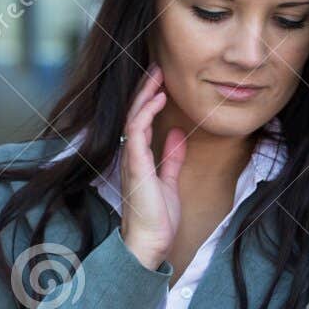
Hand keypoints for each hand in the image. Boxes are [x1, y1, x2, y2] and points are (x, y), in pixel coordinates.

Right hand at [119, 64, 185, 270]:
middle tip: (157, 66)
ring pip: (134, 116)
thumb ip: (171, 157)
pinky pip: (137, 130)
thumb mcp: (169, 182)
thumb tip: (177, 133)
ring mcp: (131, 157)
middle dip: (146, 88)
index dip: (149, 98)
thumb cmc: (157, 218)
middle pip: (135, 112)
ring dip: (146, 93)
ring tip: (158, 74)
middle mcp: (131, 154)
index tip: (161, 80)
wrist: (149, 242)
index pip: (141, 119)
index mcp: (138, 157)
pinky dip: (147, 111)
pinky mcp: (135, 163)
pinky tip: (159, 97)